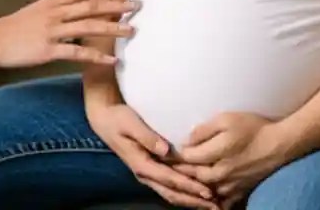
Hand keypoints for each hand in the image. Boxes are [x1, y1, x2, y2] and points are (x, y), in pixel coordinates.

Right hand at [0, 0, 136, 67]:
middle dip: (118, 4)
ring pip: (89, 26)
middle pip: (93, 5)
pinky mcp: (47, 50)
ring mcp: (52, 31)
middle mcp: (56, 12)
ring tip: (132, 30)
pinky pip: (76, 53)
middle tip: (140, 5)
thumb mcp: (39, 10)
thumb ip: (60, 8)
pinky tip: (111, 61)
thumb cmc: (15, 27)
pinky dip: (96, 56)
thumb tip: (81, 8)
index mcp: (55, 1)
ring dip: (112, 28)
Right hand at [88, 102, 216, 208]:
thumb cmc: (118, 118)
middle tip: (216, 206)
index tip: (207, 191)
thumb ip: (147, 137)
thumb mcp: (129, 123)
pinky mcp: (151, 171)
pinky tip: (198, 195)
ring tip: (212, 205)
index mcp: (141, 164)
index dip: (188, 186)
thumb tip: (165, 150)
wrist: (104, 119)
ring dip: (191, 201)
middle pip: (172, 193)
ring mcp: (148, 174)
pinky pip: (169, 188)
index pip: (169, 179)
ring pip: (171, 194)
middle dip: (194, 201)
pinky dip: (184, 194)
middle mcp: (145, 174)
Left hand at [173, 113, 295, 204]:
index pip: (186, 158)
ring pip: (204, 190)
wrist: (280, 145)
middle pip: (192, 176)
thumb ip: (203, 130)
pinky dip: (212, 199)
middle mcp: (220, 174)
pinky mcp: (240, 191)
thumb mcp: (226, 119)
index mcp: (214, 155)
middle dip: (179, 171)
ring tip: (182, 179)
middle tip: (166, 167)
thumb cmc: (253, 128)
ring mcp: (230, 186)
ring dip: (193, 185)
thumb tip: (187, 140)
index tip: (163, 152)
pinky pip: (221, 201)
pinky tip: (206, 194)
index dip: (174, 154)